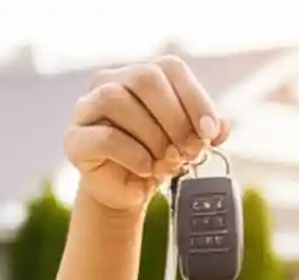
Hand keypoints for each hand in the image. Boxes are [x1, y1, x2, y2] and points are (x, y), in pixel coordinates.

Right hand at [63, 55, 231, 213]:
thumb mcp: (188, 142)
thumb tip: (223, 126)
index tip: (210, 132)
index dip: (195, 99)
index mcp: (142, 75)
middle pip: (145, 78)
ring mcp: (88, 108)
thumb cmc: (156, 157)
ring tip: (165, 161)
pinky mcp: (75, 139)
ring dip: (152, 136)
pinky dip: (132, 153)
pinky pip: (103, 136)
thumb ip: (206, 131)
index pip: (170, 68)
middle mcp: (111, 82)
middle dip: (175, 118)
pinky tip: (146, 168)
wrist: (126, 191)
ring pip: (118, 101)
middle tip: (189, 150)